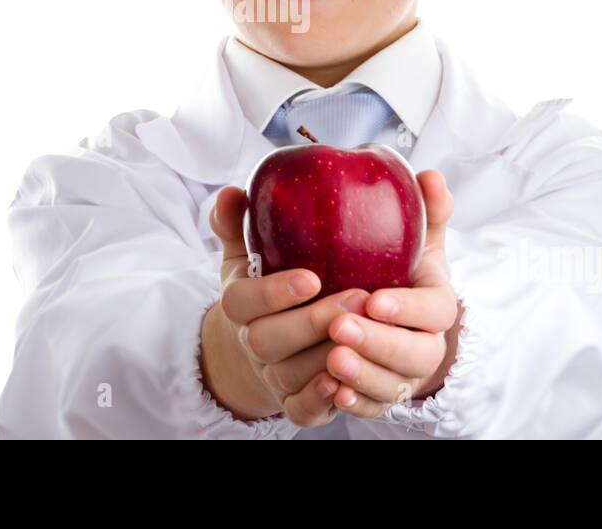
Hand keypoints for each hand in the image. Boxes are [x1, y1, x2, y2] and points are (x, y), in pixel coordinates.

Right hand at [204, 185, 369, 426]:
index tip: (312, 275)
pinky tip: (347, 380)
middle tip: (358, 298)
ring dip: (327, 357)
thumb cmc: (270, 283)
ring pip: (289, 376)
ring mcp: (271, 375)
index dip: (274, 292)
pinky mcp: (293, 403)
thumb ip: (243, 221)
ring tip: (367, 333)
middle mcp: (252, 341)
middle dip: (312, 322)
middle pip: (268, 340)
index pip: (243, 300)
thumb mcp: (253, 252)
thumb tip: (234, 190)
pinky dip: (321, 399)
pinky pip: (301, 410)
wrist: (269, 341)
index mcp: (240, 303)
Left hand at [323, 169, 461, 417]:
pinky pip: (370, 408)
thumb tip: (428, 175)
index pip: (435, 310)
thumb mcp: (406, 237)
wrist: (374, 313)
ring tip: (331, 358)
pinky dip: (354, 402)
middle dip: (379, 343)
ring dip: (363, 374)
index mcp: (434, 304)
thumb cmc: (389, 268)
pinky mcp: (378, 397)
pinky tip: (331, 389)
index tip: (374, 299)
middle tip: (339, 324)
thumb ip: (419, 208)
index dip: (408, 308)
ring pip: (391, 386)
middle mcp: (424, 344)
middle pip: (416, 355)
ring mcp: (402, 375)